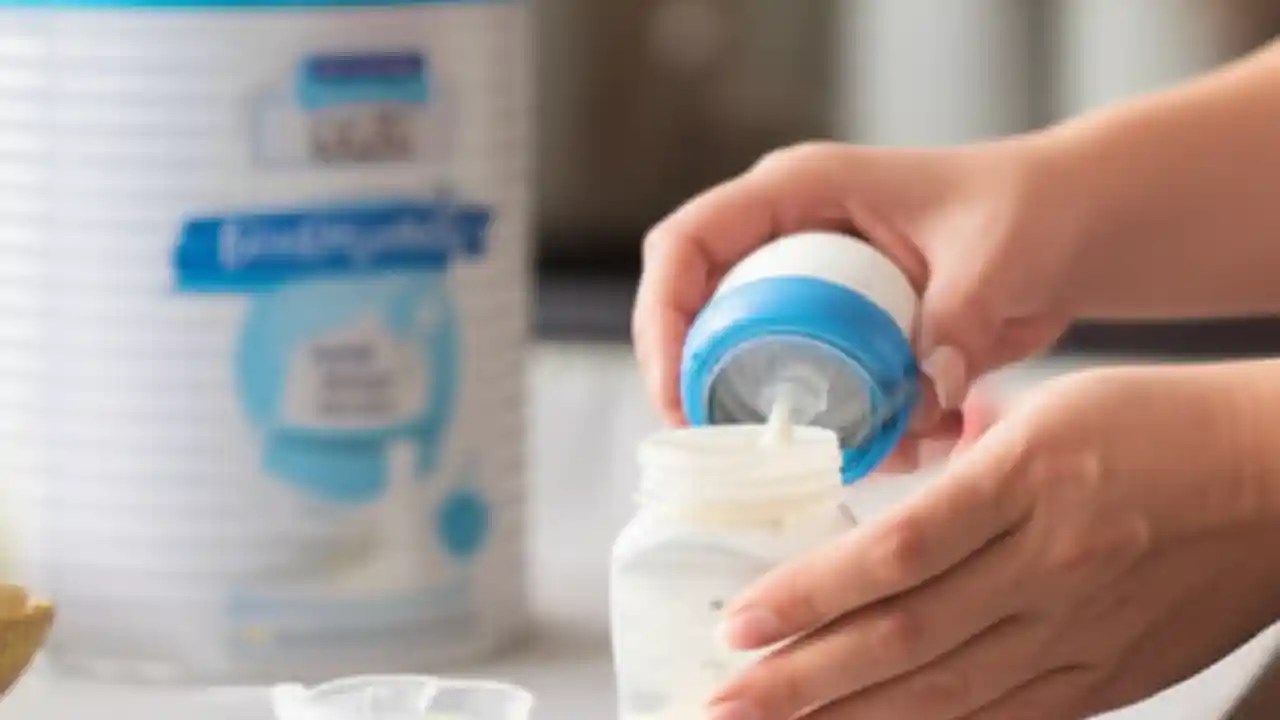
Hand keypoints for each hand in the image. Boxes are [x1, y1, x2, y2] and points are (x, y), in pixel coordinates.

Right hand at [632, 139, 1082, 464]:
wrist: (1073, 229)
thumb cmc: (1032, 207)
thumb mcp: (994, 256)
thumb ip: (958, 320)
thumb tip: (925, 395)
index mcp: (798, 192)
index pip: (686, 245)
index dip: (664, 320)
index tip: (679, 396)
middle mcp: (789, 239)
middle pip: (700, 313)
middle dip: (707, 390)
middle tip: (736, 453)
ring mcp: (812, 288)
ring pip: (754, 363)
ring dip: (788, 422)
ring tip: (860, 457)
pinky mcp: (843, 333)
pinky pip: (814, 390)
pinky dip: (849, 431)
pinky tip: (909, 446)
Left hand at [710, 364, 1279, 719]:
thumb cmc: (1167, 424)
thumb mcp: (1054, 408)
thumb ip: (965, 464)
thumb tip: (892, 505)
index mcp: (1029, 480)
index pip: (896, 553)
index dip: (809, 596)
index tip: (741, 623)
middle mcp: (1050, 564)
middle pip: (905, 635)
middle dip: (802, 677)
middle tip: (723, 700)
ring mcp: (1081, 630)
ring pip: (947, 691)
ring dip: (850, 715)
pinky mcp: (1109, 674)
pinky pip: (1009, 714)